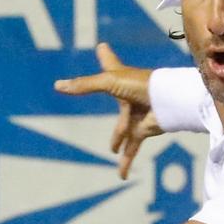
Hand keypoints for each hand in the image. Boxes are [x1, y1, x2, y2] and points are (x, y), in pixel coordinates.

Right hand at [54, 42, 160, 178]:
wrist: (166, 100)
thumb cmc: (140, 84)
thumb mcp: (108, 82)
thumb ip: (84, 85)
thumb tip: (57, 86)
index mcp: (120, 78)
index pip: (109, 64)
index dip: (105, 56)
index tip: (102, 48)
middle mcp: (128, 95)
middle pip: (119, 101)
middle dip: (119, 102)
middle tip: (121, 101)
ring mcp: (136, 113)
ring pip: (125, 131)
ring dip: (118, 141)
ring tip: (112, 150)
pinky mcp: (143, 130)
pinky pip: (132, 149)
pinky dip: (126, 162)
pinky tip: (122, 175)